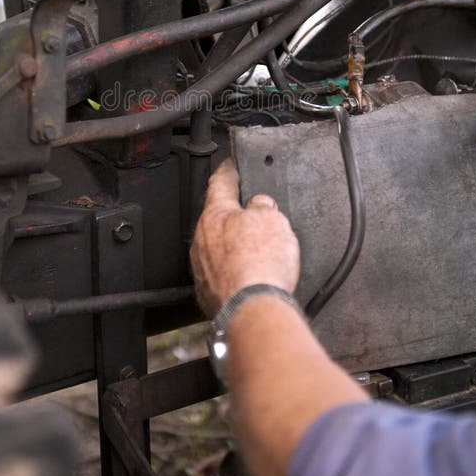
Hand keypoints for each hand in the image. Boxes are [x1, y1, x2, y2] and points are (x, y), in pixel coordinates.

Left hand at [190, 159, 299, 317]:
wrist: (253, 309)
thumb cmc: (260, 266)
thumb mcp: (273, 219)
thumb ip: (263, 206)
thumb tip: (260, 205)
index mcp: (214, 215)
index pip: (219, 183)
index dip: (227, 171)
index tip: (229, 166)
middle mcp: (202, 240)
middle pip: (217, 218)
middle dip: (234, 215)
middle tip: (254, 215)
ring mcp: (202, 268)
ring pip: (218, 248)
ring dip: (235, 246)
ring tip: (259, 253)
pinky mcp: (209, 292)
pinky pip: (222, 273)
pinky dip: (235, 271)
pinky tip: (251, 276)